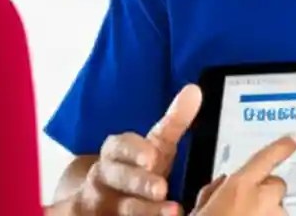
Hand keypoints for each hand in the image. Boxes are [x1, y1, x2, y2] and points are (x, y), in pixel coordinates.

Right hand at [74, 85, 202, 215]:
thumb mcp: (154, 145)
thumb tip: (195, 91)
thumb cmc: (136, 167)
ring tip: (173, 212)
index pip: (119, 146)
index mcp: (115, 152)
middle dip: (140, 183)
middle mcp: (104, 177)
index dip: (134, 151)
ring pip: (121, 206)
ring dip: (144, 211)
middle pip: (120, 178)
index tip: (151, 157)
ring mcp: (101, 203)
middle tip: (163, 189)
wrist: (100, 200)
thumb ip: (173, 122)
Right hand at [192, 134, 295, 215]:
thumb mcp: (199, 211)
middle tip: (242, 206)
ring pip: (277, 207)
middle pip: (275, 185)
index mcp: (239, 188)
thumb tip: (219, 186)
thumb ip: (212, 192)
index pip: (268, 157)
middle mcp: (263, 201)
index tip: (294, 137)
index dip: (282, 145)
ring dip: (266, 211)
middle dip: (263, 191)